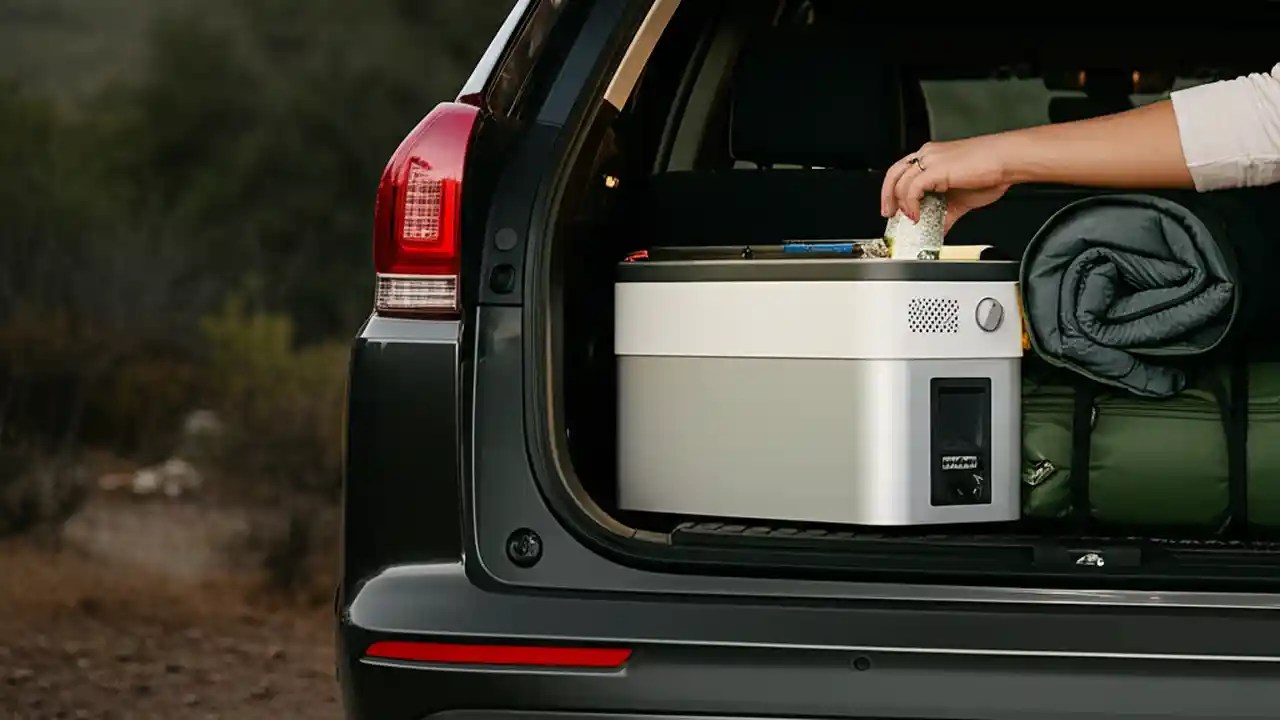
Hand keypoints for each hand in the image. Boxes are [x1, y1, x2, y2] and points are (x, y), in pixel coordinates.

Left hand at [880, 136, 1013, 231]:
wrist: (1008, 160)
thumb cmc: (991, 172)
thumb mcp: (962, 199)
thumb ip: (946, 214)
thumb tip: (938, 230)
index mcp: (932, 158)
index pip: (902, 172)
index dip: (894, 191)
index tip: (894, 209)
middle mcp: (928, 155)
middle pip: (894, 174)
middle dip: (887, 197)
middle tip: (889, 215)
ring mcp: (931, 160)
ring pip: (900, 181)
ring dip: (900, 204)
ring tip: (909, 219)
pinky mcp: (936, 169)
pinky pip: (912, 187)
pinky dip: (911, 203)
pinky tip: (917, 215)